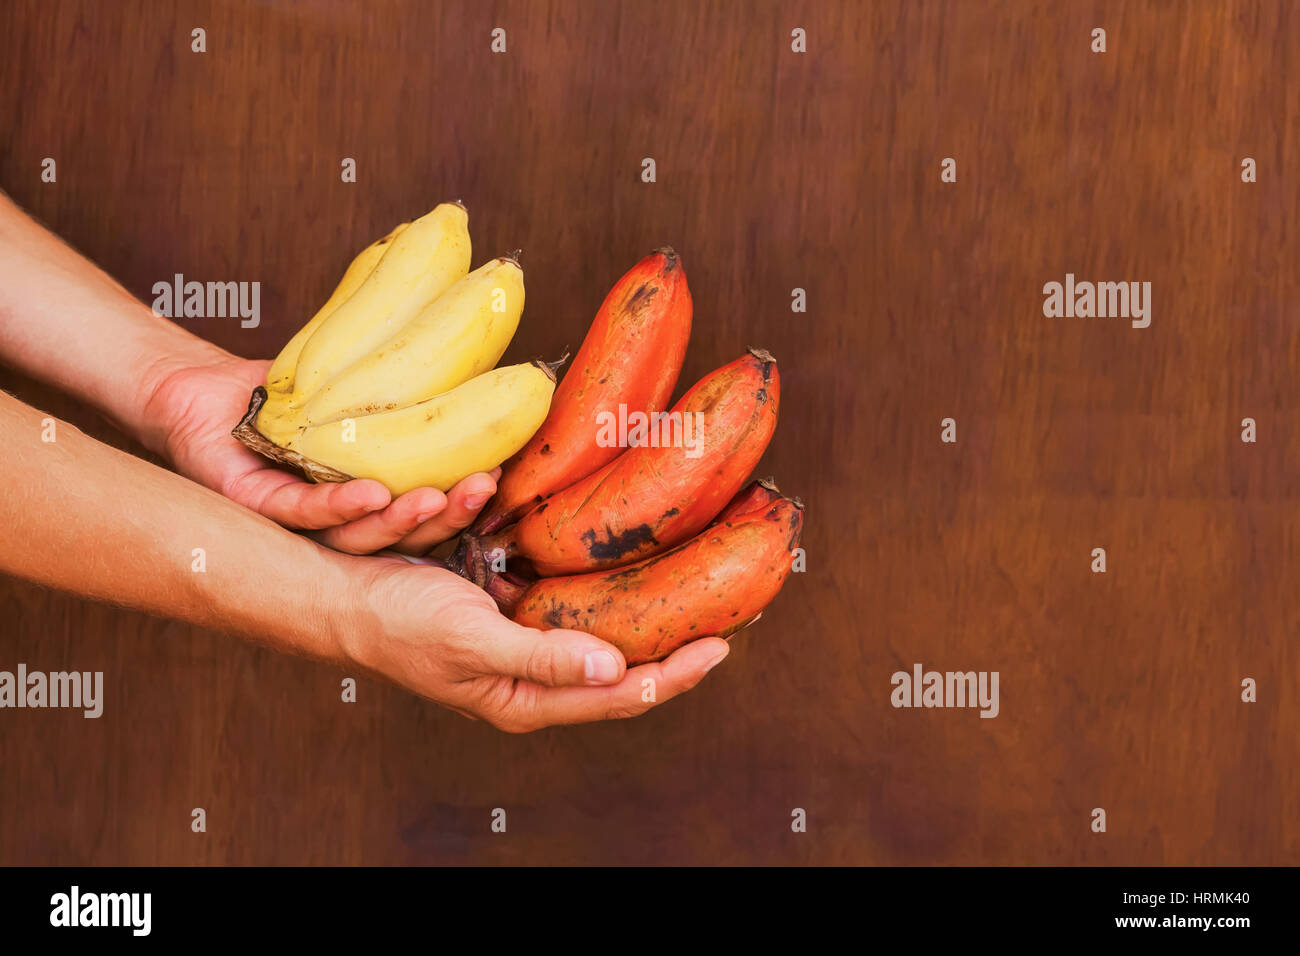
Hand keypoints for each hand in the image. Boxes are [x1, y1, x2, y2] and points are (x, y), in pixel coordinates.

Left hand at [142, 353, 496, 553]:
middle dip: (445, 520)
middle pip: (399, 539)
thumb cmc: (279, 396)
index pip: (421, 516)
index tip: (498, 476)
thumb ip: (402, 401)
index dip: (462, 505)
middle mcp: (333, 523)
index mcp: (364, 502)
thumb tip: (477, 369)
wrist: (198, 387)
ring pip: (355, 539)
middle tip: (480, 491)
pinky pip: (302, 513)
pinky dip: (339, 507)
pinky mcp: (253, 506)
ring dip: (400, 522)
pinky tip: (371, 494)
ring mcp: (293, 522)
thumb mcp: (351, 396)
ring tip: (435, 500)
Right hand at [347, 555, 730, 730]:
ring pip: (602, 641)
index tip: (720, 646)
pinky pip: (571, 609)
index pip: (621, 696)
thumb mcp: (472, 639)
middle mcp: (535, 680)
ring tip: (691, 597)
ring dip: (644, 624)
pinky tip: (628, 575)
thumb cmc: (402, 625)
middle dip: (672, 652)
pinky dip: (604, 596)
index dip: (674, 675)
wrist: (348, 597)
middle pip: (622, 674)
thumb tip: (613, 667)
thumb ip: (542, 657)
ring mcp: (526, 649)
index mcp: (528, 699)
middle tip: (722, 618)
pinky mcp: (514, 618)